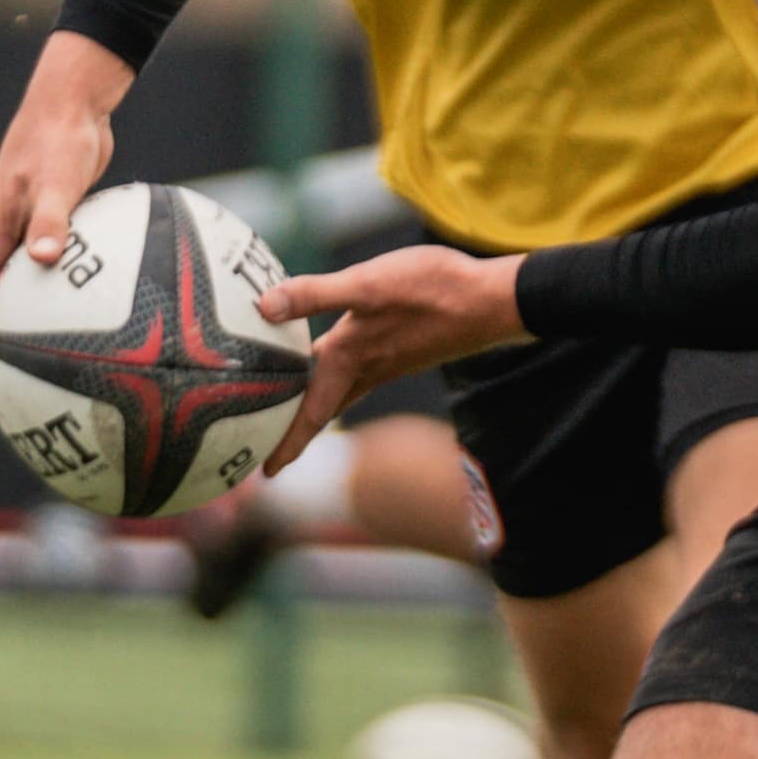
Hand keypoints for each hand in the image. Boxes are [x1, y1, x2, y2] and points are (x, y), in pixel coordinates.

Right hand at [0, 31, 141, 404]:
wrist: (71, 104)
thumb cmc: (60, 137)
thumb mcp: (57, 176)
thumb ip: (51, 218)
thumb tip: (42, 259)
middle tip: (6, 409)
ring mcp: (16, 243)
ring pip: (8, 306)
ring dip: (14, 345)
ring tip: (41, 386)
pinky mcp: (43, 236)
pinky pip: (41, 287)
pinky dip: (51, 315)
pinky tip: (87, 336)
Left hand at [271, 244, 523, 463]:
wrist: (492, 301)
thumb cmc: (433, 292)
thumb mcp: (369, 284)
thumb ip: (316, 295)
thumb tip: (265, 307)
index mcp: (350, 354)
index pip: (310, 411)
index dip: (287, 441)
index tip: (265, 474)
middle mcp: (367, 366)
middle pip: (322, 408)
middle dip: (295, 430)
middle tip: (269, 453)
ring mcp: (388, 361)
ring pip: (341, 393)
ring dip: (315, 407)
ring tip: (292, 415)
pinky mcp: (403, 349)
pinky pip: (359, 375)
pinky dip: (337, 380)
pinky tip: (335, 367)